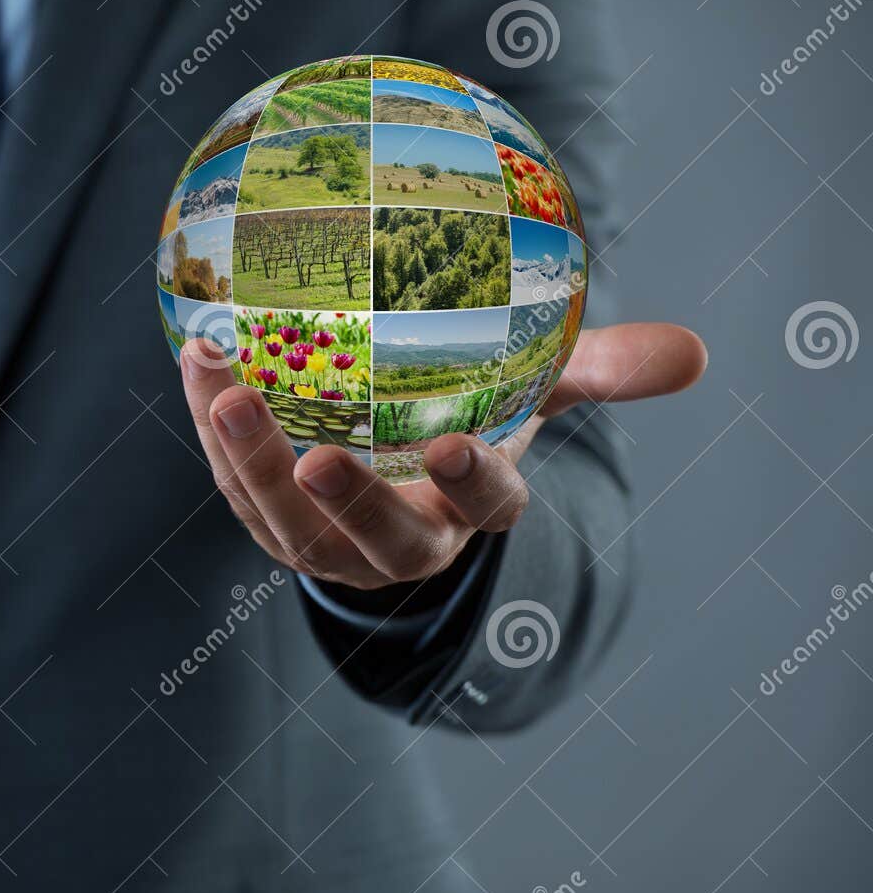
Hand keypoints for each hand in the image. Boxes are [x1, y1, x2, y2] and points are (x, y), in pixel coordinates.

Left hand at [180, 324, 706, 590]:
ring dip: (252, 459)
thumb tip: (693, 351)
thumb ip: (601, 371)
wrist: (386, 467)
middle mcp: (393, 541)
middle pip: (375, 541)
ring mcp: (321, 538)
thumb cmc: (469, 421)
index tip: (456, 447)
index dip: (471, 486)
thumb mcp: (533, 393)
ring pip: (284, 517)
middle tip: (322, 459)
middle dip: (350, 507)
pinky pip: (233, 477)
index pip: (482, 510)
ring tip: (227, 390)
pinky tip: (199, 358)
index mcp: (467, 511)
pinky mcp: (264, 516)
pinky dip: (211, 425)